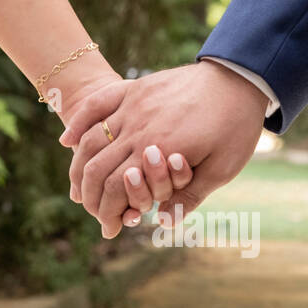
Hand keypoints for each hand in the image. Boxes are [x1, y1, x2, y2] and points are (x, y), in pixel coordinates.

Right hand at [60, 60, 267, 237]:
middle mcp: (140, 128)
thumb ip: (189, 196)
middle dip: (91, 198)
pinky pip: (97, 104)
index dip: (109, 212)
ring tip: (79, 189)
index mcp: (160, 150)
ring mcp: (134, 106)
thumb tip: (161, 222)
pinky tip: (67, 142)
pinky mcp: (135, 90)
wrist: (240, 78)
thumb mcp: (222, 169)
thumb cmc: (235, 127)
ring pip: (91, 140)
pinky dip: (78, 123)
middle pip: (97, 168)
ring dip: (79, 168)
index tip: (109, 229)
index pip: (117, 188)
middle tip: (94, 214)